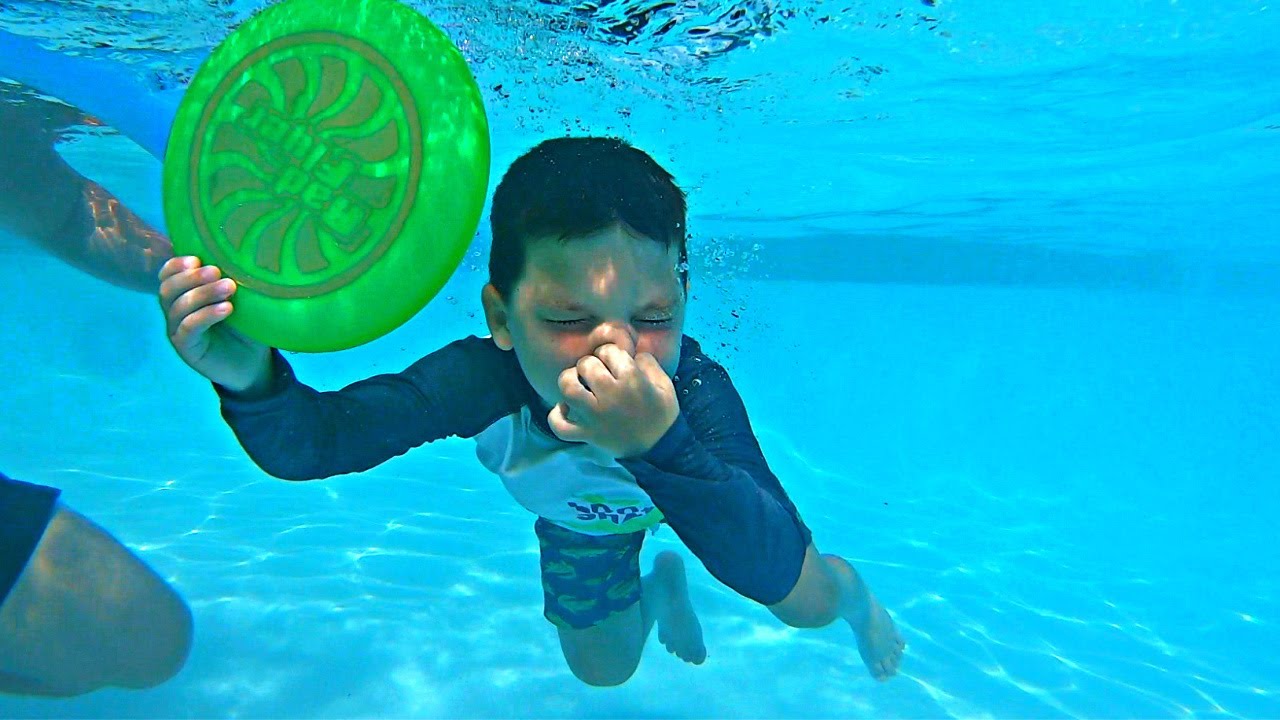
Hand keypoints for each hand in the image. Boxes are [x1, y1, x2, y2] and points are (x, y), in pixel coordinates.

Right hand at [158, 256, 270, 393]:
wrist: (254, 364)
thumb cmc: (246, 327)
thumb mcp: (241, 300)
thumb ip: (232, 280)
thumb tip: (240, 253)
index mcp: (184, 295)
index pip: (167, 275)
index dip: (176, 265)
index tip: (197, 257)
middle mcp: (176, 311)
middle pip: (168, 289)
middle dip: (191, 277)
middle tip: (217, 271)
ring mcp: (178, 331)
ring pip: (178, 307)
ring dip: (203, 293)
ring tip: (229, 287)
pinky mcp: (186, 348)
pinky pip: (188, 328)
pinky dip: (206, 315)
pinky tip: (226, 309)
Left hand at [547, 343, 678, 457]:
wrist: (658, 448)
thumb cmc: (662, 413)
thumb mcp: (664, 383)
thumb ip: (648, 362)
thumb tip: (630, 352)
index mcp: (632, 381)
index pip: (609, 351)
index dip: (610, 352)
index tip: (614, 361)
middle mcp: (610, 396)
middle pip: (586, 365)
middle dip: (591, 363)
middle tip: (597, 372)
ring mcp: (595, 417)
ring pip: (568, 389)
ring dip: (569, 381)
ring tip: (577, 383)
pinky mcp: (586, 435)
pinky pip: (560, 426)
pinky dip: (557, 416)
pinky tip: (566, 408)